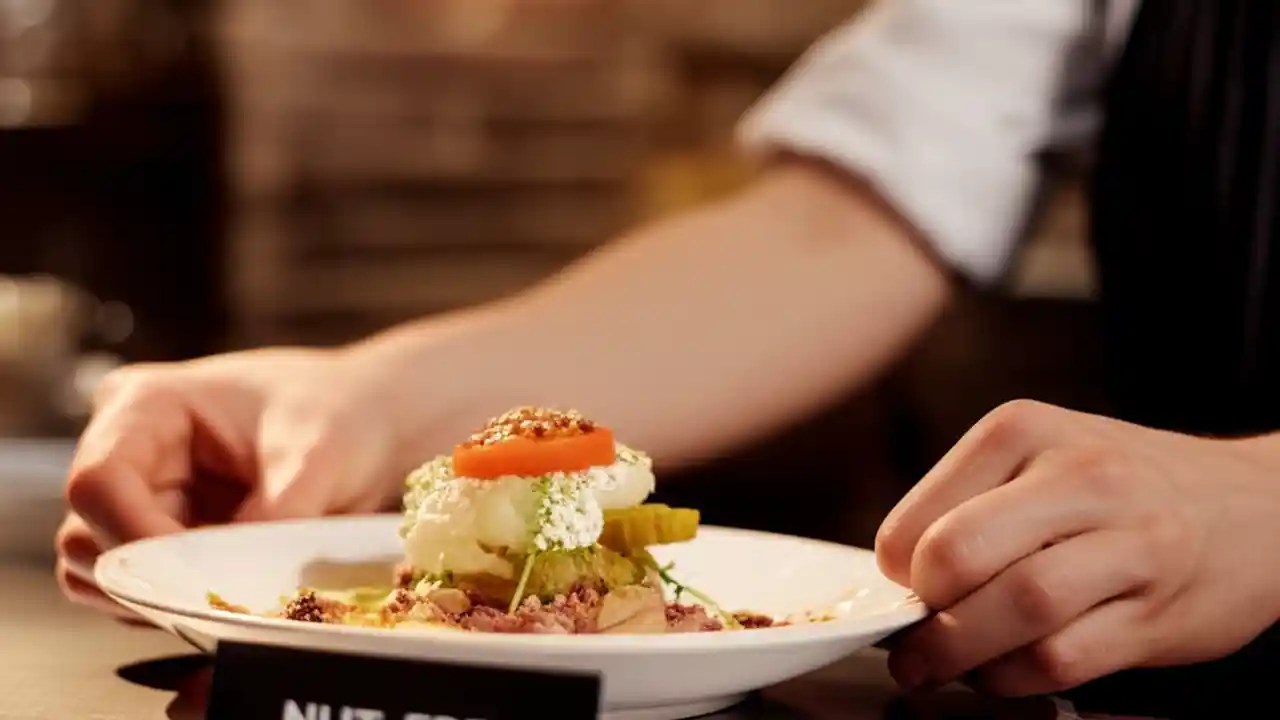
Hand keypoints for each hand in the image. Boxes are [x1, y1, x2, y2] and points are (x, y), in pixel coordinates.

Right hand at [55, 347, 415, 618]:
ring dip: (164, 595)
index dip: (134, 538)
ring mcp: (140, 499)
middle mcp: (126, 451)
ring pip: (104, 576)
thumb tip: (236, 582)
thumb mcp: (320, 457)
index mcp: (147, 406)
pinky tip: (239, 590)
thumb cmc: (342, 414)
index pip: (97, 484)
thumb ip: (274, 517)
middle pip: (87, 538)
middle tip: (229, 589)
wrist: (370, 423)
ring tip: (242, 585)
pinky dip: (181, 603)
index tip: (195, 572)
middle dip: (151, 575)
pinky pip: (142, 593)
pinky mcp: (161, 540)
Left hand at [875, 399, 1279, 695]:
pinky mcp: (1157, 612)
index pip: (922, 516)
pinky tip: (999, 672)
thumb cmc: (1126, 484)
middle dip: (922, 614)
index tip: (898, 590)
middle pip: (961, 555)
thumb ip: (972, 504)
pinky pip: (1061, 658)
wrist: (1259, 504)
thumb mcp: (1043, 456)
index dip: (894, 570)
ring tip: (933, 668)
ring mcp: (1129, 544)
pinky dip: (1012, 678)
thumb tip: (897, 575)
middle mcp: (1080, 476)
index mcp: (1025, 430)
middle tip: (910, 639)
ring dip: (958, 656)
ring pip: (1017, 608)